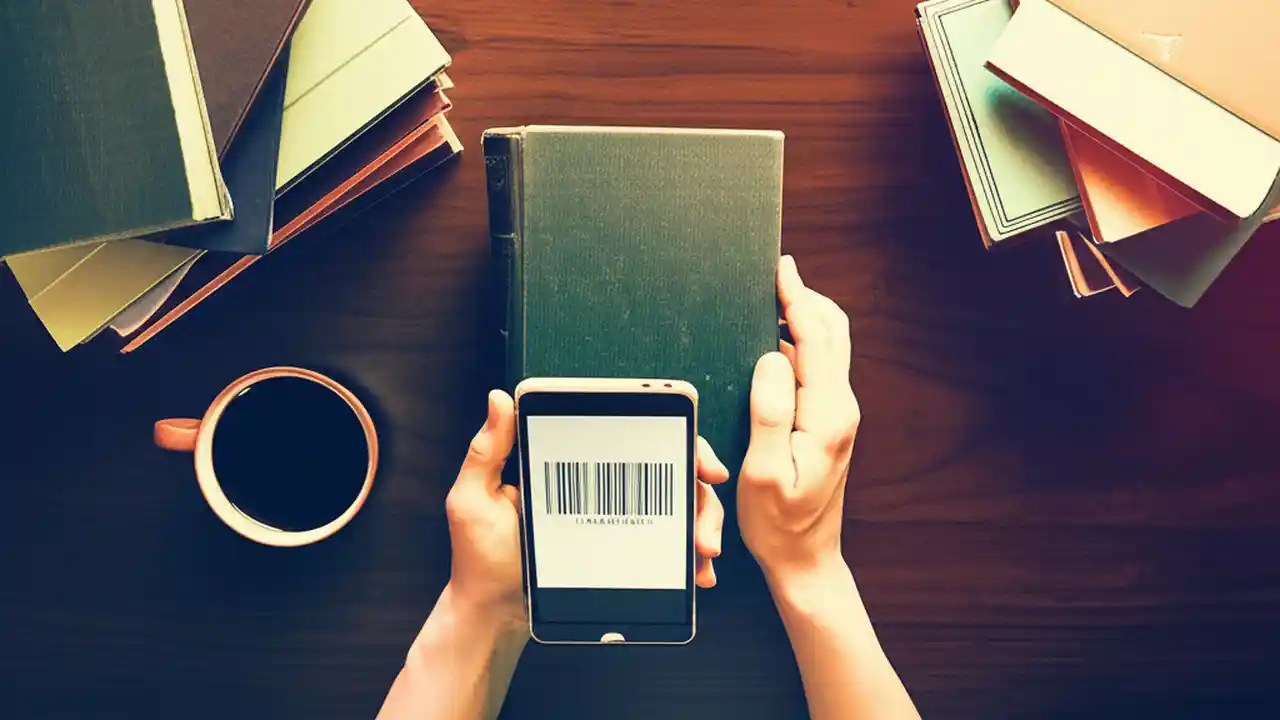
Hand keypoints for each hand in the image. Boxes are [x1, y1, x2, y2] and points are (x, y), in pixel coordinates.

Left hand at [444, 391, 730, 624]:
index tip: (697, 459)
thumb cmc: (480, 557)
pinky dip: (687, 560)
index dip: (673, 439)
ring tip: (702, 553)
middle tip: (704, 523)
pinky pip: (665, 549)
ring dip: (701, 526)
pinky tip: (696, 574)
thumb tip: (497, 397)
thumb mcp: (474, 499)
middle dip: (700, 493)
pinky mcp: (621, 552)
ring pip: (677, 509)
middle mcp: (599, 486)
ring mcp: (614, 520)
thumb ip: (487, 450)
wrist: (493, 614)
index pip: (630, 437)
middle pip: (667, 471)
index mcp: (570, 464)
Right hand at [737, 255, 859, 589]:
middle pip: (832, 333)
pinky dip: (802, 340)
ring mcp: (839, 414)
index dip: (797, 299)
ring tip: (774, 294)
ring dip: (806, 316)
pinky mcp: (830, 422)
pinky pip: (819, 367)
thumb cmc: (778, 524)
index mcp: (828, 416)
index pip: (815, 340)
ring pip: (829, 347)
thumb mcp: (763, 471)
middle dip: (806, 296)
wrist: (805, 560)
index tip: (781, 268)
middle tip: (776, 271)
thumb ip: (770, 411)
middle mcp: (841, 409)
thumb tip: (772, 356)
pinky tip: (777, 338)